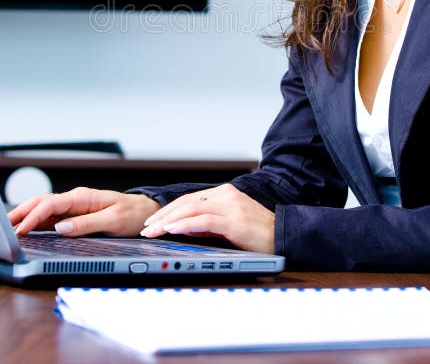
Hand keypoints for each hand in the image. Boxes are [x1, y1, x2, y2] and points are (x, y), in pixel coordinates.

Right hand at [8, 187, 160, 236]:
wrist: (144, 211)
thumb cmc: (132, 214)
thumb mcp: (113, 220)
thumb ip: (86, 224)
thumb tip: (60, 228)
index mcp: (82, 197)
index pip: (50, 204)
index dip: (33, 217)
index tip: (20, 231)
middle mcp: (74, 200)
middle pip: (40, 203)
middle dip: (19, 214)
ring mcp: (72, 208)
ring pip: (41, 209)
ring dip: (23, 217)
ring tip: (4, 229)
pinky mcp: (72, 216)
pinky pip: (48, 218)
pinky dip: (33, 223)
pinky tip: (22, 230)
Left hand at [139, 184, 274, 253]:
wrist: (284, 235)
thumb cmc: (258, 233)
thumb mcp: (228, 225)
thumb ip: (208, 224)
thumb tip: (183, 228)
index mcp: (224, 193)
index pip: (189, 199)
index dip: (168, 210)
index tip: (152, 222)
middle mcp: (225, 195)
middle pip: (186, 202)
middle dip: (163, 215)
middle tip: (145, 228)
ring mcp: (230, 206)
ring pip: (191, 208)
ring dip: (168, 220)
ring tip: (152, 231)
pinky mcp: (234, 220)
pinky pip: (203, 220)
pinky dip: (184, 224)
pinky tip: (171, 230)